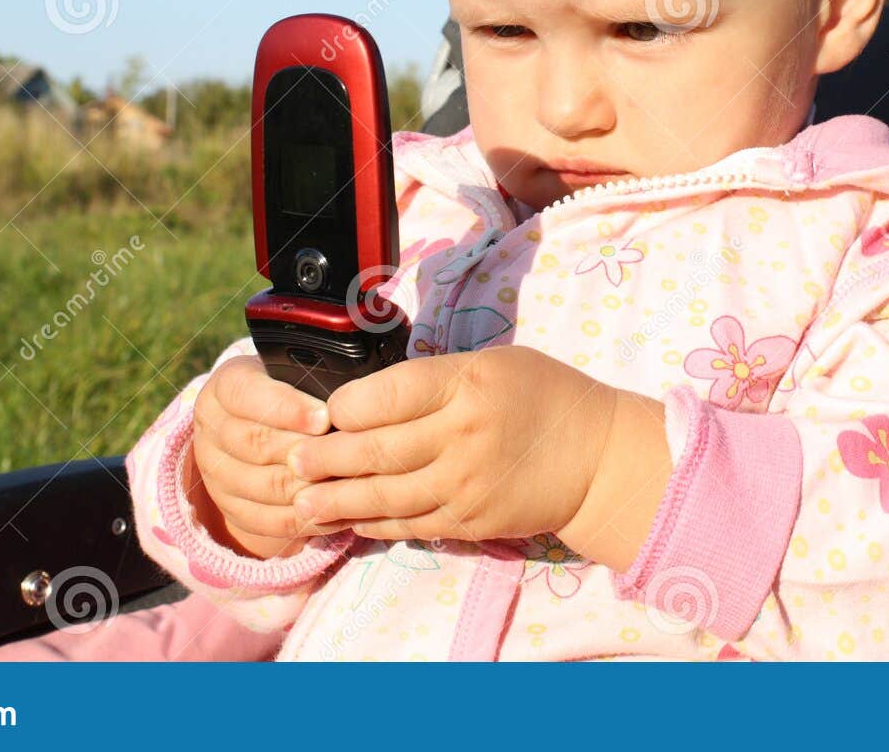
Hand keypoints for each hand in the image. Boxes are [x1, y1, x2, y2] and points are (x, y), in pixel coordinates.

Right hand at [188, 355, 342, 559]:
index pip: (245, 394)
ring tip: (347, 483)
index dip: (286, 408)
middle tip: (344, 454)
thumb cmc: (289, 392)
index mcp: (223, 388)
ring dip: (309, 487)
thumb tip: (346, 398)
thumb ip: (311, 380)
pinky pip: (268, 521)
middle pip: (255, 444)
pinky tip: (337, 510)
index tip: (324, 418)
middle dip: (304, 450)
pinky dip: (306, 519)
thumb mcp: (293, 374)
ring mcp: (216, 473)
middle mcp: (211, 430)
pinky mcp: (230, 508)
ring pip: (264, 486)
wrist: (258, 426)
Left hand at [284, 346, 617, 544]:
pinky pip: (410, 524)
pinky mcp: (470, 522)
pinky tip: (347, 519)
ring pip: (386, 496)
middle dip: (326, 459)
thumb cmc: (545, 396)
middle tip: (290, 461)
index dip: (346, 408)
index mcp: (468, 385)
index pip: (389, 396)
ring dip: (337, 500)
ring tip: (301, 500)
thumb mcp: (494, 364)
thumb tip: (369, 396)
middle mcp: (464, 436)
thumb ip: (435, 379)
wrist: (598, 457)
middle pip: (378, 450)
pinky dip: (374, 522)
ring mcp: (466, 486)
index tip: (323, 412)